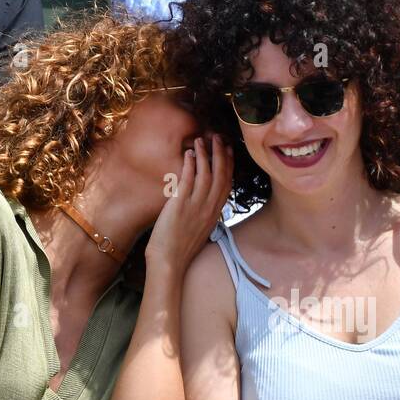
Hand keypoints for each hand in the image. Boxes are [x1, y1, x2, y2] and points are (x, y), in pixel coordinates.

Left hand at [145, 134, 233, 275]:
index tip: (228, 150)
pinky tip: (188, 154)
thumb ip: (206, 213)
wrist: (170, 261)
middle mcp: (209, 208)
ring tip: (201, 140)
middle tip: (217, 137)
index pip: (227, 184)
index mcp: (215, 213)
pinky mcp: (181, 205)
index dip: (229, 165)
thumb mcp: (201, 229)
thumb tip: (206, 202)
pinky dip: (190, 165)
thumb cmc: (181, 248)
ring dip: (204, 155)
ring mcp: (196, 206)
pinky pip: (188, 180)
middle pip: (220, 175)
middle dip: (220, 154)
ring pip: (206, 174)